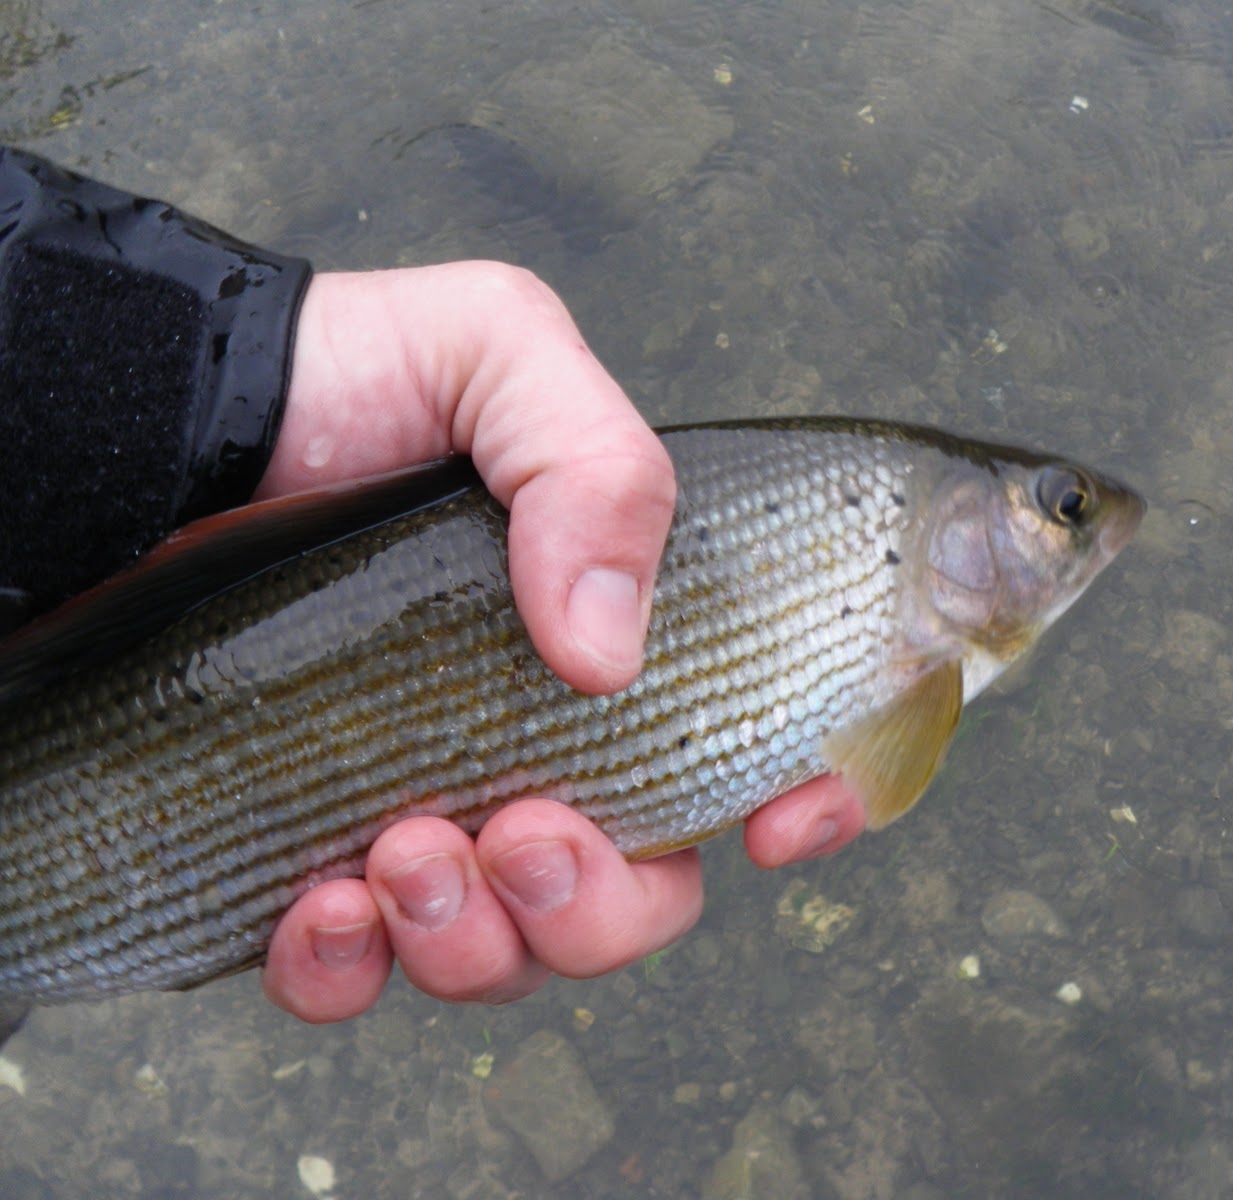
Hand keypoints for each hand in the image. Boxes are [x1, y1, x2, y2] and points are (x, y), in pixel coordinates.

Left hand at [256, 264, 864, 1021]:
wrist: (162, 409)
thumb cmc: (348, 374)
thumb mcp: (500, 349)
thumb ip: (594, 465)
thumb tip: (606, 656)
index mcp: (618, 638)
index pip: (754, 748)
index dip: (806, 803)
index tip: (776, 826)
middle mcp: (540, 743)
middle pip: (638, 900)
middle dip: (601, 908)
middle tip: (525, 834)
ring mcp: (427, 807)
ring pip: (507, 958)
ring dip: (479, 943)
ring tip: (405, 854)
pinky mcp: (301, 851)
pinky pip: (350, 979)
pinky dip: (348, 975)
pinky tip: (322, 910)